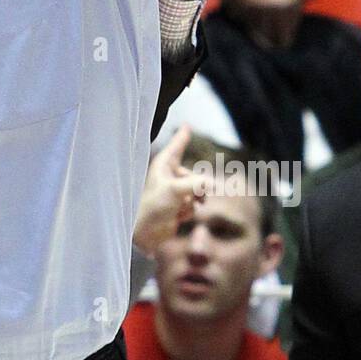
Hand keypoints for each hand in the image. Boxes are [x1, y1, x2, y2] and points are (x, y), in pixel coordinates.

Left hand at [134, 125, 209, 256]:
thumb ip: (197, 184)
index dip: (182, 136)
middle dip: (198, 187)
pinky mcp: (177, 206)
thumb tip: (215, 184)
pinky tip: (177, 217)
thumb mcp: (175, 190)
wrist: (146, 234)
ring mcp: (174, 191)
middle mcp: (169, 176)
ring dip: (193, 201)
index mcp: (163, 165)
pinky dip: (188, 211)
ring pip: (197, 190)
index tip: (187, 125)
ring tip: (182, 208)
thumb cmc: (153, 207)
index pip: (176, 147)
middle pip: (196, 175)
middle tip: (199, 197)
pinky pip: (193, 204)